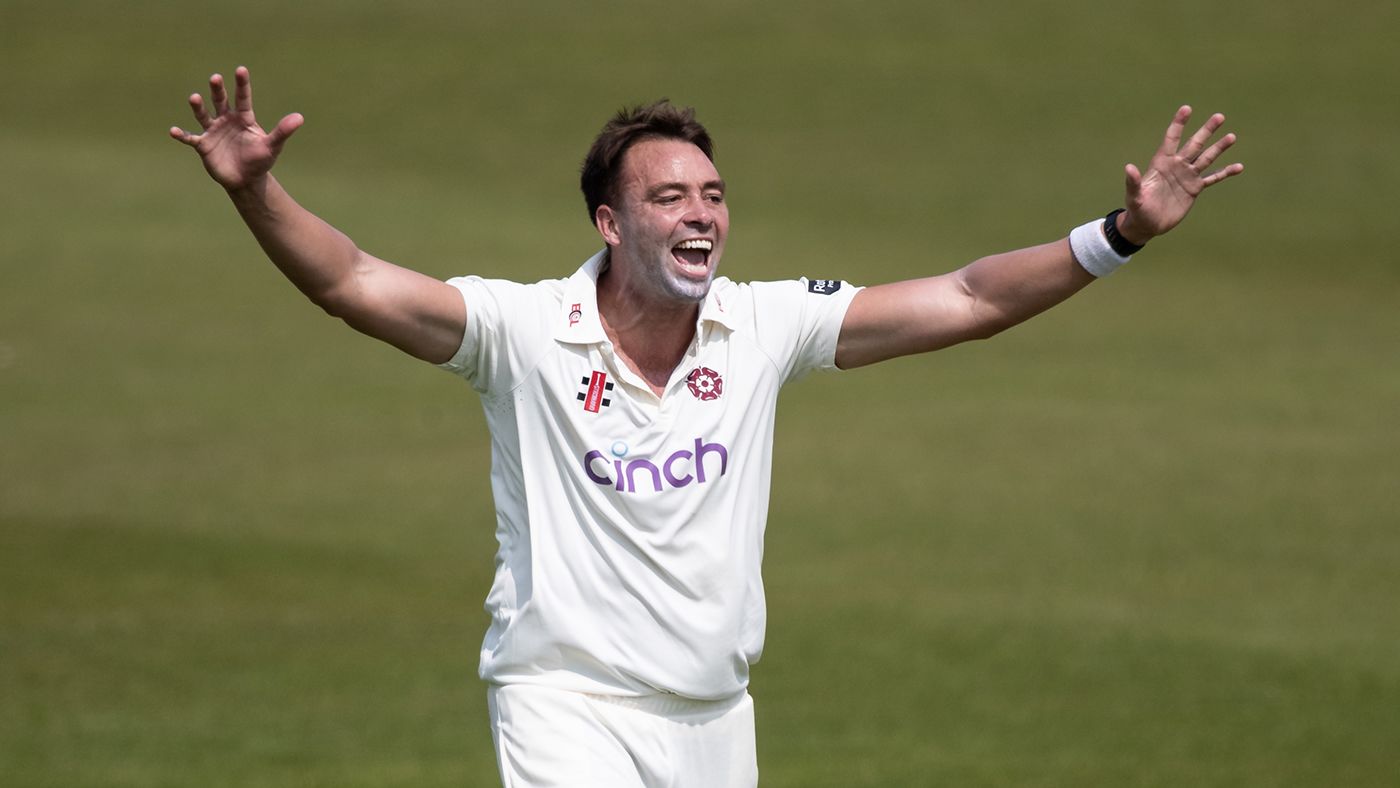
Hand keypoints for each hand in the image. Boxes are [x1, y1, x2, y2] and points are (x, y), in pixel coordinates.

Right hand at [169, 66, 303, 191]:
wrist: (246, 180)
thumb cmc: (260, 160)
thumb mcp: (272, 146)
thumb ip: (283, 131)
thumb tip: (300, 117)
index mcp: (244, 118)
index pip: (243, 97)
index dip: (242, 84)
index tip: (240, 69)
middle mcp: (226, 120)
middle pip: (220, 101)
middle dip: (217, 90)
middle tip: (216, 78)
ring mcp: (213, 131)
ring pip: (204, 115)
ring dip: (199, 106)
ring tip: (195, 97)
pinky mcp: (203, 144)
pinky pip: (191, 138)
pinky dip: (182, 135)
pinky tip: (173, 131)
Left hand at [1118, 106, 1243, 243]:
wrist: (1147, 225)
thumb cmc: (1137, 210)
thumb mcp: (1134, 197)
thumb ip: (1133, 182)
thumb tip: (1129, 167)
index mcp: (1161, 163)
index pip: (1171, 139)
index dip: (1179, 124)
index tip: (1187, 108)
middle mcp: (1177, 166)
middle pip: (1194, 144)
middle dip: (1206, 131)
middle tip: (1219, 116)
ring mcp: (1187, 176)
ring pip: (1206, 158)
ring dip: (1219, 148)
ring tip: (1231, 136)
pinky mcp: (1194, 189)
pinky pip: (1213, 178)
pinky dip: (1225, 172)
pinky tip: (1239, 167)